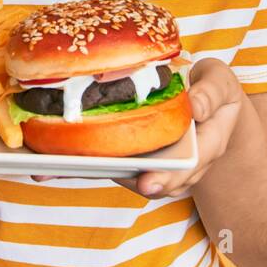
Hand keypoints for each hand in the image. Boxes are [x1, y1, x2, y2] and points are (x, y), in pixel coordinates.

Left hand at [30, 58, 243, 197]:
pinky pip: (105, 161)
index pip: (188, 167)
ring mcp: (151, 162)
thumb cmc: (213, 91)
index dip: (167, 177)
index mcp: (204, 149)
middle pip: (148, 181)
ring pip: (119, 174)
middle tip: (81, 177)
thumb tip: (195, 106)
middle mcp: (175, 165)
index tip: (149, 182)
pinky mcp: (129, 155)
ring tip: (47, 167)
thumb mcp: (222, 85)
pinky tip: (45, 156)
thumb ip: (211, 94)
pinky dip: (78, 160)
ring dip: (85, 171)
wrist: (208, 103)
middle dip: (116, 181)